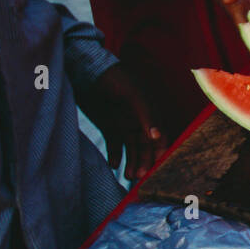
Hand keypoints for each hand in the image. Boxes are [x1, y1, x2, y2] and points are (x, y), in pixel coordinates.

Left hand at [78, 64, 168, 181]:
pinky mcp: (109, 127)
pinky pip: (116, 146)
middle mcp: (140, 122)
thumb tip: (157, 137)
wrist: (88, 72)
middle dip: (145, 162)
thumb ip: (147, 116)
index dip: (161, 153)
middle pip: (147, 147)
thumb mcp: (133, 96)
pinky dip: (116, 156)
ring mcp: (125, 125)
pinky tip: (113, 164)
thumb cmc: (116, 79)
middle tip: (140, 176)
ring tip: (129, 176)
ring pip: (132, 149)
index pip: (160, 138)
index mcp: (150, 114)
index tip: (158, 168)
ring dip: (132, 163)